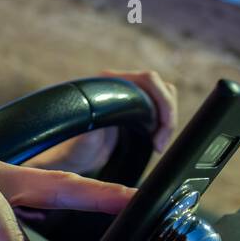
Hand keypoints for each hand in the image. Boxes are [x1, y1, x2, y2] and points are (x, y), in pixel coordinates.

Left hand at [23, 69, 177, 174]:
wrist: (72, 160)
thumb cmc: (72, 151)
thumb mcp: (82, 142)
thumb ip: (93, 131)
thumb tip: (104, 124)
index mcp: (108, 83)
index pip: (148, 80)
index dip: (161, 103)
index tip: (159, 133)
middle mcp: (120, 85)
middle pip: (161, 87)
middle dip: (167, 115)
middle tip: (159, 144)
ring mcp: (129, 97)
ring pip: (163, 98)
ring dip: (167, 121)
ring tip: (157, 145)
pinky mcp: (135, 111)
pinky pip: (159, 111)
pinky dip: (164, 126)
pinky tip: (156, 143)